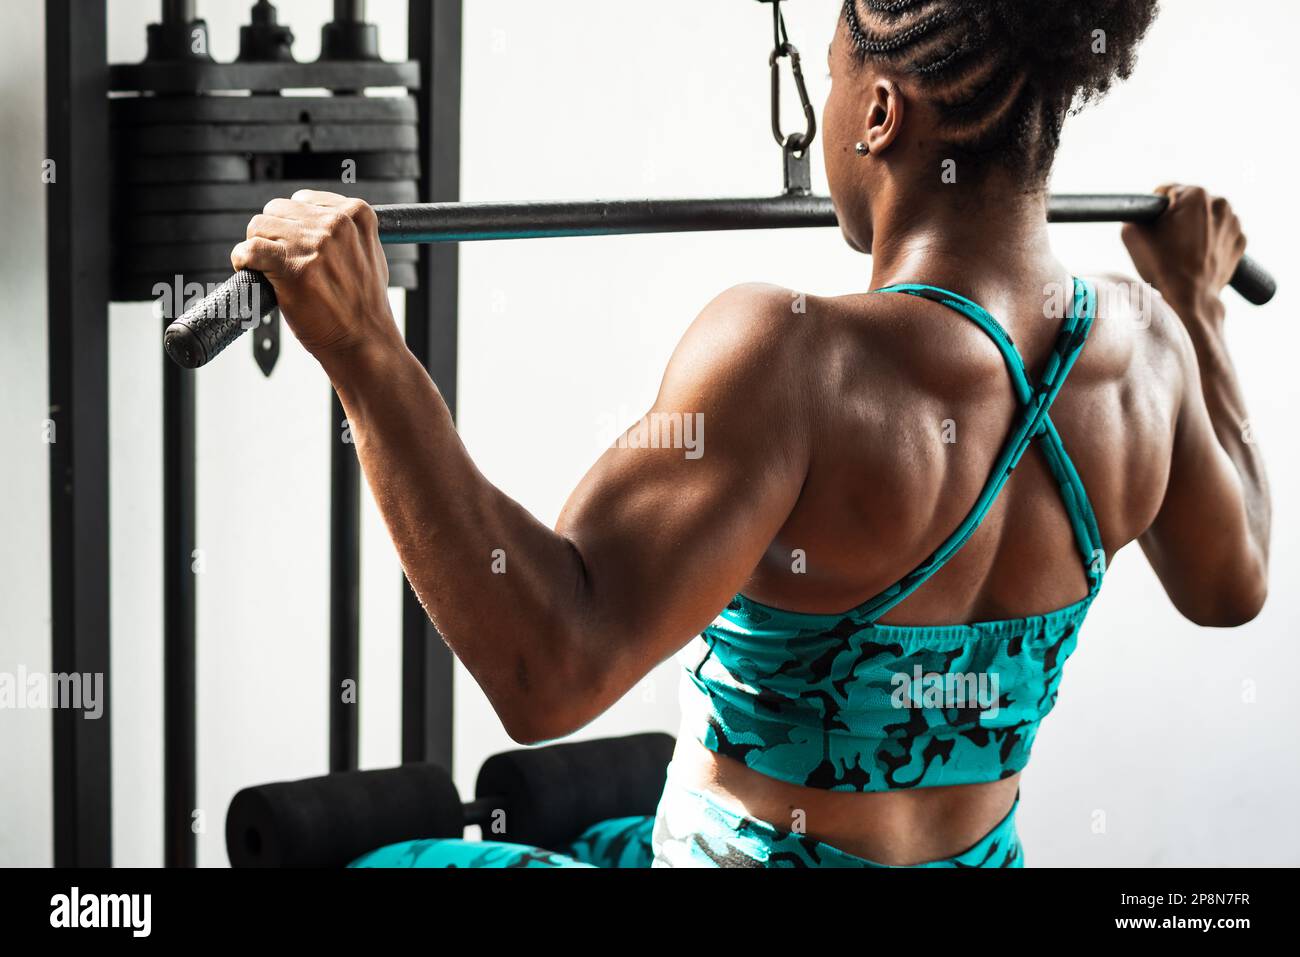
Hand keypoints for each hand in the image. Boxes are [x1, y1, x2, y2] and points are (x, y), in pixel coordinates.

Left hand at [232, 190, 402, 362]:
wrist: (364, 341)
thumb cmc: (364, 306)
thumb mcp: (372, 255)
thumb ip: (348, 232)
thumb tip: (316, 218)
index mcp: (357, 215)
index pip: (304, 200)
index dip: (295, 224)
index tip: (297, 245)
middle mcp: (335, 224)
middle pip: (277, 209)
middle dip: (275, 234)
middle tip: (285, 261)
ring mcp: (313, 244)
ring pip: (259, 226)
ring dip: (259, 247)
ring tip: (274, 271)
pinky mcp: (290, 266)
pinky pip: (249, 249)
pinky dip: (243, 260)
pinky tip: (254, 272)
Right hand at [1121, 184, 1246, 310]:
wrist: (1189, 298)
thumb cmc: (1161, 266)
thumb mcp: (1131, 234)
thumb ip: (1133, 213)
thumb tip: (1140, 213)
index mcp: (1195, 194)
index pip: (1166, 191)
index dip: (1155, 210)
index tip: (1154, 227)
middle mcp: (1220, 202)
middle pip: (1189, 204)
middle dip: (1177, 218)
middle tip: (1167, 243)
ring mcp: (1234, 223)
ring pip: (1206, 219)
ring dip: (1195, 229)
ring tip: (1182, 253)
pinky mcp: (1240, 242)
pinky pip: (1220, 235)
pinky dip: (1210, 243)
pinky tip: (1197, 258)